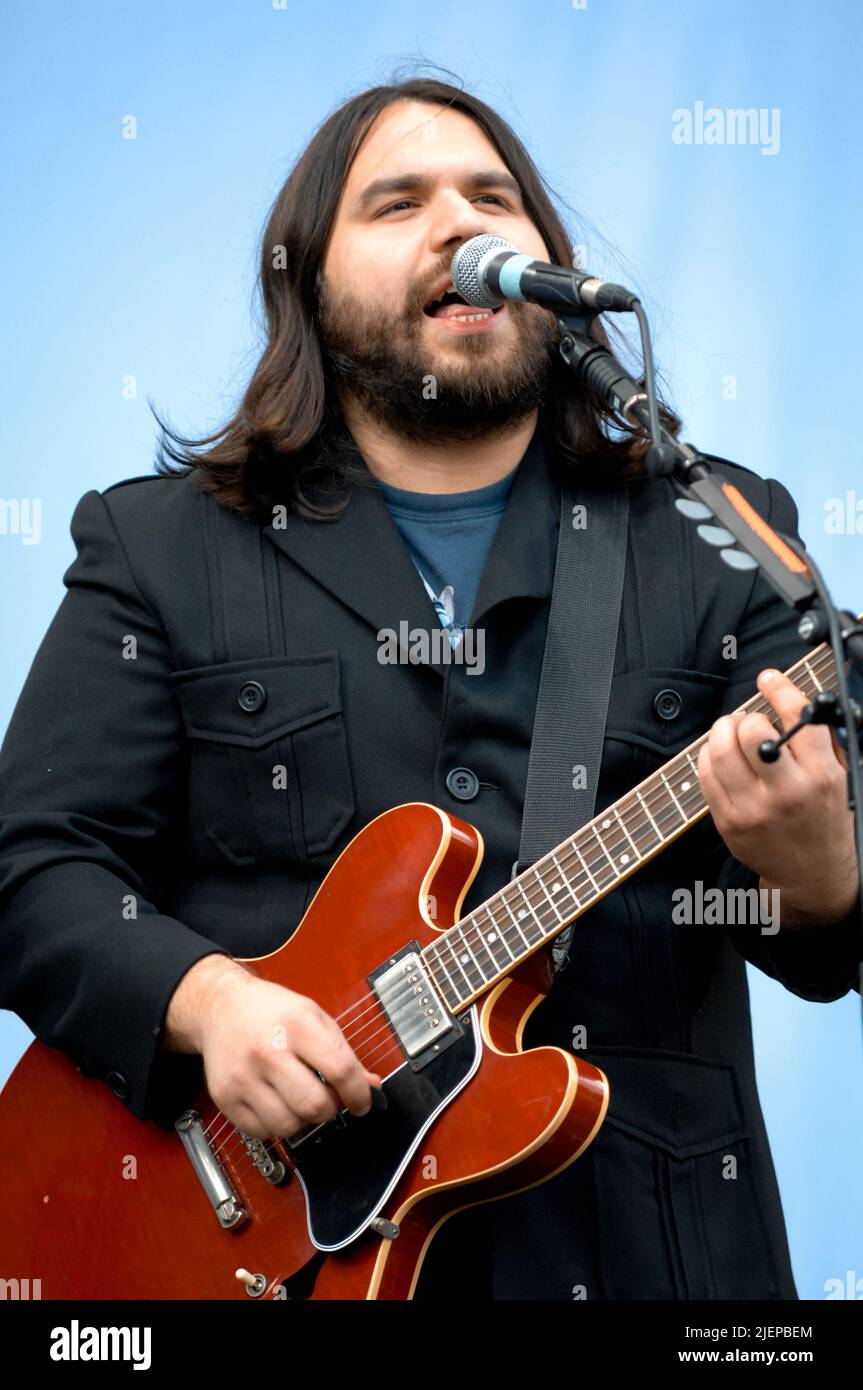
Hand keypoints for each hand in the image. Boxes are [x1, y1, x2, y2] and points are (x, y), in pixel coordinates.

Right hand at [197, 968, 381, 1139]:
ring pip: (289, 1125)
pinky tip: (276, 1102)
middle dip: (331, 1109)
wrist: (221, 1006)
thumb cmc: (271, 1011)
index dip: (359, 1094)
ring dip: (303, 1120)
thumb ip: (344, 1053)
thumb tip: (371, 1086)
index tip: (362, 1103)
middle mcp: (268, 1051)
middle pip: (315, 1104)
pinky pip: (263, 1132)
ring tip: (300, 1098)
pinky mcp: (225, 1097)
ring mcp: (243, 1077)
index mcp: (297, 1024)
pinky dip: (276, 1124)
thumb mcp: (314, 1017)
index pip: (340, 1070)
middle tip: (328, 1100)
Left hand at [697, 668, 858, 924]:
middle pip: (753, 732)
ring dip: (721, 732)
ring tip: (730, 733)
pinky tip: (719, 756)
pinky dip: (708, 756)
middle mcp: (788, 792)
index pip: (798, 719)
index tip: (769, 678)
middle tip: (748, 720)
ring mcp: (755, 809)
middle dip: (746, 717)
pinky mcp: (730, 822)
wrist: (813, 873)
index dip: (780, 689)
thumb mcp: (839, 775)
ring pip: (721, 752)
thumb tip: (790, 698)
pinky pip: (706, 776)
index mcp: (822, 775)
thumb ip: (820, 739)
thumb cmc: (825, 819)